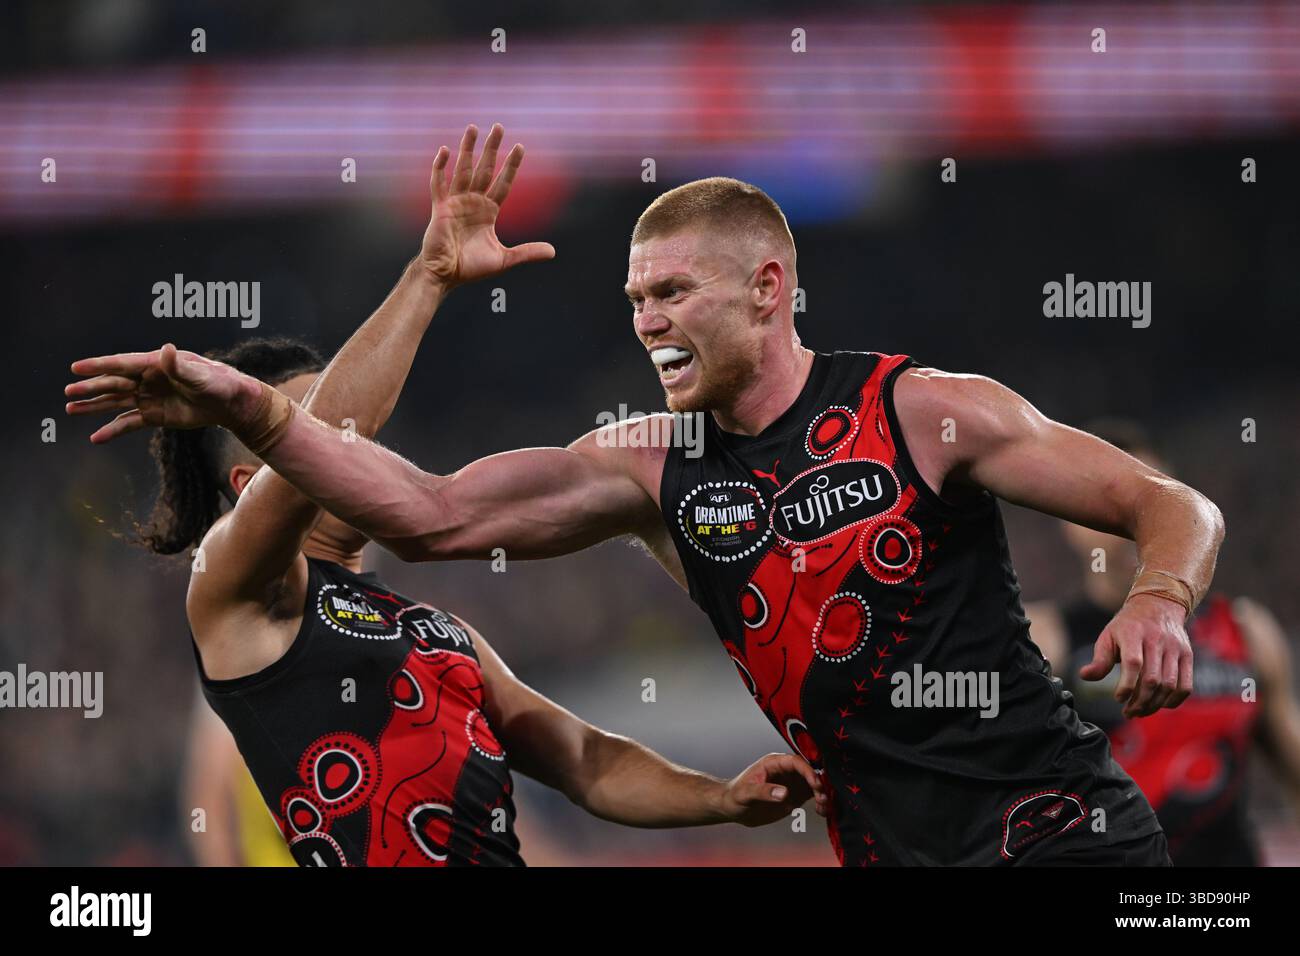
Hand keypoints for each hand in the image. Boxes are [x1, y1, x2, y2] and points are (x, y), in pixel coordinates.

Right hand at [65, 343, 262, 442]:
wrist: (232, 404)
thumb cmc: (219, 383)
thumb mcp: (200, 375)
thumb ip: (179, 366)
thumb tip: (166, 350)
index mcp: (156, 364)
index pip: (122, 364)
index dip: (99, 366)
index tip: (76, 367)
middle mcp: (148, 379)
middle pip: (113, 383)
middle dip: (91, 387)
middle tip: (68, 392)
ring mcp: (149, 398)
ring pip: (115, 402)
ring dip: (94, 407)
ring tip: (70, 410)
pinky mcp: (154, 416)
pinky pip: (129, 423)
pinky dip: (113, 430)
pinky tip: (96, 437)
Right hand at [418, 123, 554, 288]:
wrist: (446, 276)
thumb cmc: (471, 267)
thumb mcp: (505, 259)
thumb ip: (527, 252)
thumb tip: (553, 252)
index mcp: (489, 211)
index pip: (503, 183)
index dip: (511, 166)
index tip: (520, 147)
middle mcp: (474, 202)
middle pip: (485, 169)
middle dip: (492, 148)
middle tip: (499, 126)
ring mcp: (456, 202)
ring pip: (463, 170)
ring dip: (467, 149)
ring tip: (473, 127)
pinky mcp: (441, 208)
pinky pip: (439, 184)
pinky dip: (441, 167)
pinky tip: (445, 150)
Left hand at [720, 752, 824, 826]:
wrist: (733, 808)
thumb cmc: (735, 796)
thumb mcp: (746, 793)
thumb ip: (764, 792)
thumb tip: (784, 793)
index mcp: (774, 763)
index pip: (796, 762)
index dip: (808, 771)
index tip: (816, 784)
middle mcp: (786, 770)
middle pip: (810, 772)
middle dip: (819, 783)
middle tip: (824, 797)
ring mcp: (792, 782)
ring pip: (814, 784)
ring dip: (823, 793)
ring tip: (824, 806)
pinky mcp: (795, 795)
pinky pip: (813, 796)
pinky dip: (820, 802)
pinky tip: (822, 811)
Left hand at [1079, 593, 1193, 717]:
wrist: (1158, 605)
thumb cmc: (1128, 626)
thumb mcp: (1108, 636)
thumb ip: (1099, 659)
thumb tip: (1084, 676)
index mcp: (1133, 634)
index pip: (1133, 663)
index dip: (1126, 685)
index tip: (1118, 698)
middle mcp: (1157, 640)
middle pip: (1152, 679)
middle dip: (1139, 701)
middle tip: (1128, 712)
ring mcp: (1175, 648)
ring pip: (1169, 685)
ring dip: (1155, 704)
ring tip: (1141, 711)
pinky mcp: (1187, 656)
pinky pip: (1185, 685)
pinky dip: (1174, 700)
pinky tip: (1161, 705)